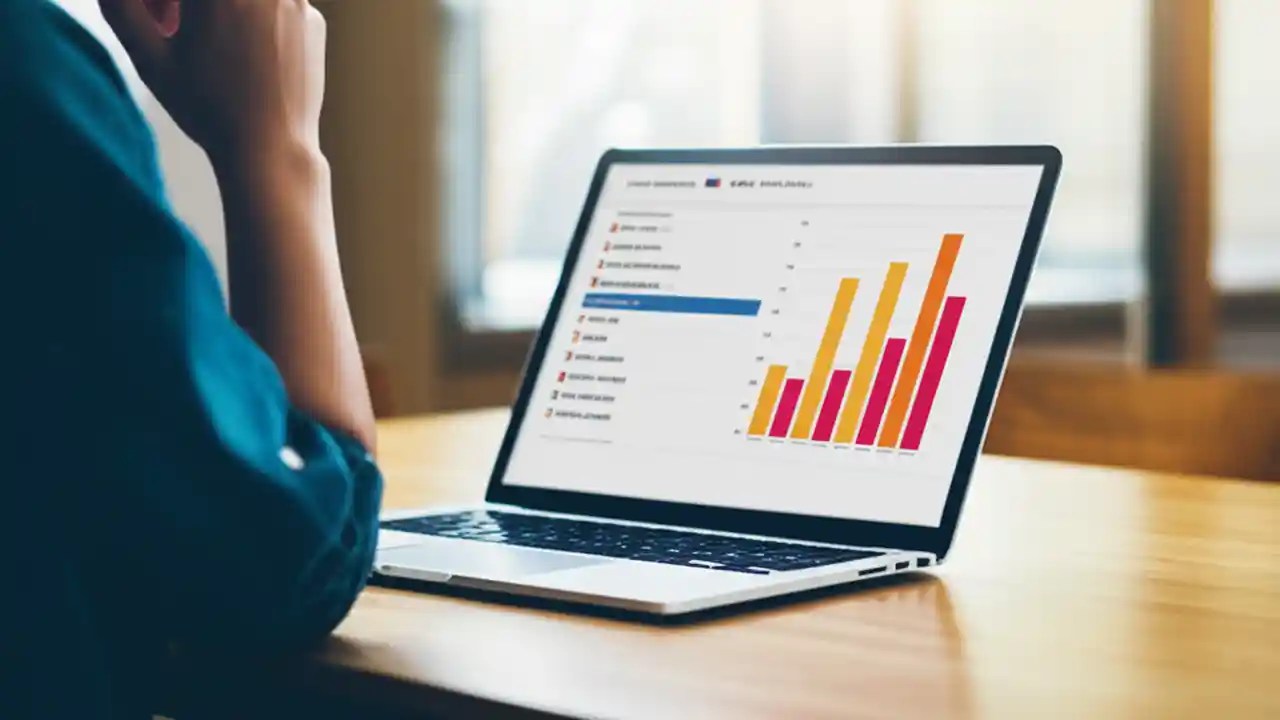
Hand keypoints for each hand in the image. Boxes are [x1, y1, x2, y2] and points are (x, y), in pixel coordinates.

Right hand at [100, 0, 326, 161]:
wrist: (272, 150)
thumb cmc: (207, 109)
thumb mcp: (150, 58)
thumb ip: (122, 8)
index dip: (163, 3)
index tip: (163, 24)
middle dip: (192, 6)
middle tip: (178, 29)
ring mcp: (294, 0)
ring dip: (226, 9)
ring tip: (215, 44)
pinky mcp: (313, 19)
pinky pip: (274, 1)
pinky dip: (255, 15)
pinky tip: (247, 58)